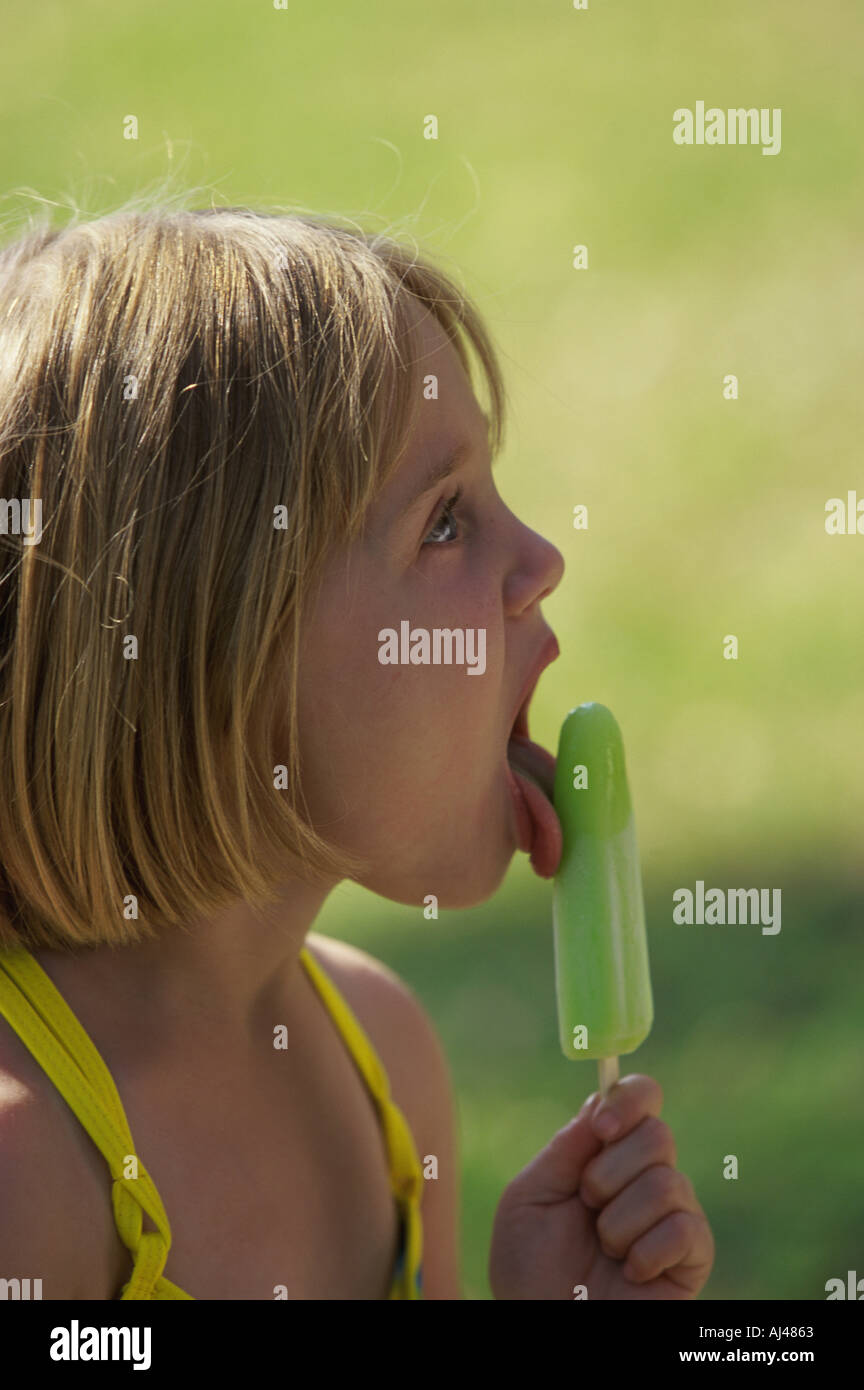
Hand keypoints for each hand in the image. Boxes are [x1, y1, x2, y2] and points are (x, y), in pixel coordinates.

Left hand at [488, 1074, 713, 1298]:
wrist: (543, 1326)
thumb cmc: (529, 1270)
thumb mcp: (529, 1197)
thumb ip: (566, 1148)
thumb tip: (600, 1100)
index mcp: (605, 1155)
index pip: (641, 1099)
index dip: (629, 1099)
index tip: (602, 1126)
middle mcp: (644, 1178)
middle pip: (658, 1134)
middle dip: (610, 1172)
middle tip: (587, 1204)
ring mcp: (672, 1216)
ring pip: (669, 1183)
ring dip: (619, 1222)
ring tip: (603, 1250)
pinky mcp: (692, 1257)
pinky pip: (686, 1229)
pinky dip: (646, 1252)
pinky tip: (629, 1274)